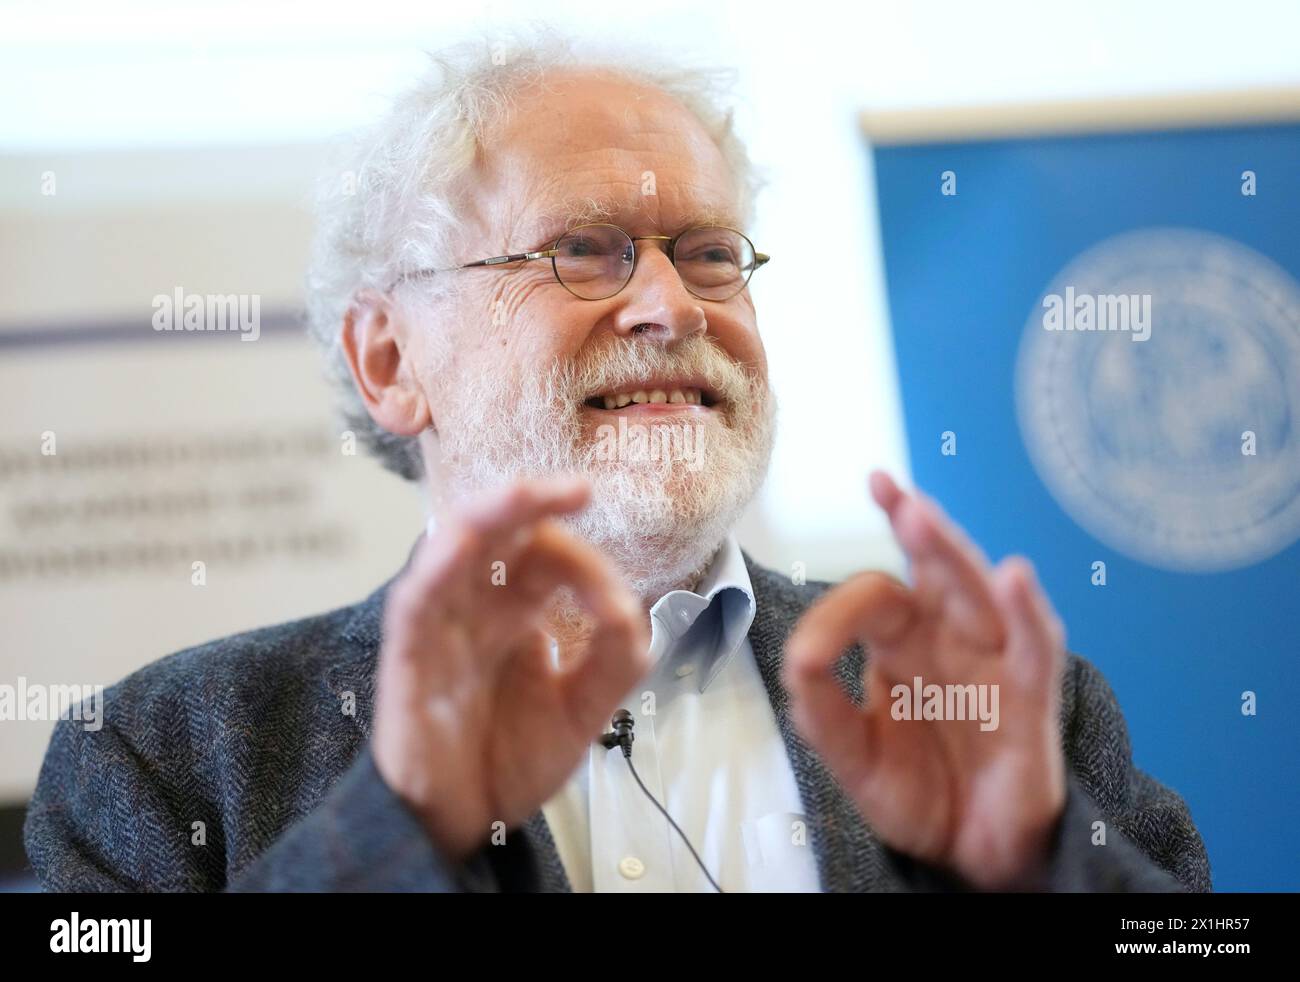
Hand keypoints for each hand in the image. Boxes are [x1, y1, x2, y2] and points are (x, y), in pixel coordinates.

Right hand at [372, 477, 649, 860]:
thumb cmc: (507, 760)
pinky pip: (415, 603)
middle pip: (497, 532)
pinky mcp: (408, 660)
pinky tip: (461, 544)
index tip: (618, 606)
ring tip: (526, 493)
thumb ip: (613, 662)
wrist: (463, 826)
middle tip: (578, 488)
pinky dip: (435, 569)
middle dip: (532, 501)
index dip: (586, 565)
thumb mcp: (581, 712)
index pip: (546, 557)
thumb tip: (632, 610)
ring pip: (452, 550)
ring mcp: (440, 627)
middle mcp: (476, 607)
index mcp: (515, 611)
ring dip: (488, 515)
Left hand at [783, 471, 1067, 888]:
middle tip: (889, 490)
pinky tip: (1014, 577)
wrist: (970, 856)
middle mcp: (950, 638)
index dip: (839, 613)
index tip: (810, 654)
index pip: (876, 596)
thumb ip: (820, 707)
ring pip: (978, 592)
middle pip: (935, 570)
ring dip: (953, 552)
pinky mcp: (1031, 697)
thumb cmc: (919, 792)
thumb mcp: (851, 754)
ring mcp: (994, 661)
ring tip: (921, 516)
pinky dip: (1028, 612)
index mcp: (902, 643)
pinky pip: (1035, 646)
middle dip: (914, 528)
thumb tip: (796, 655)